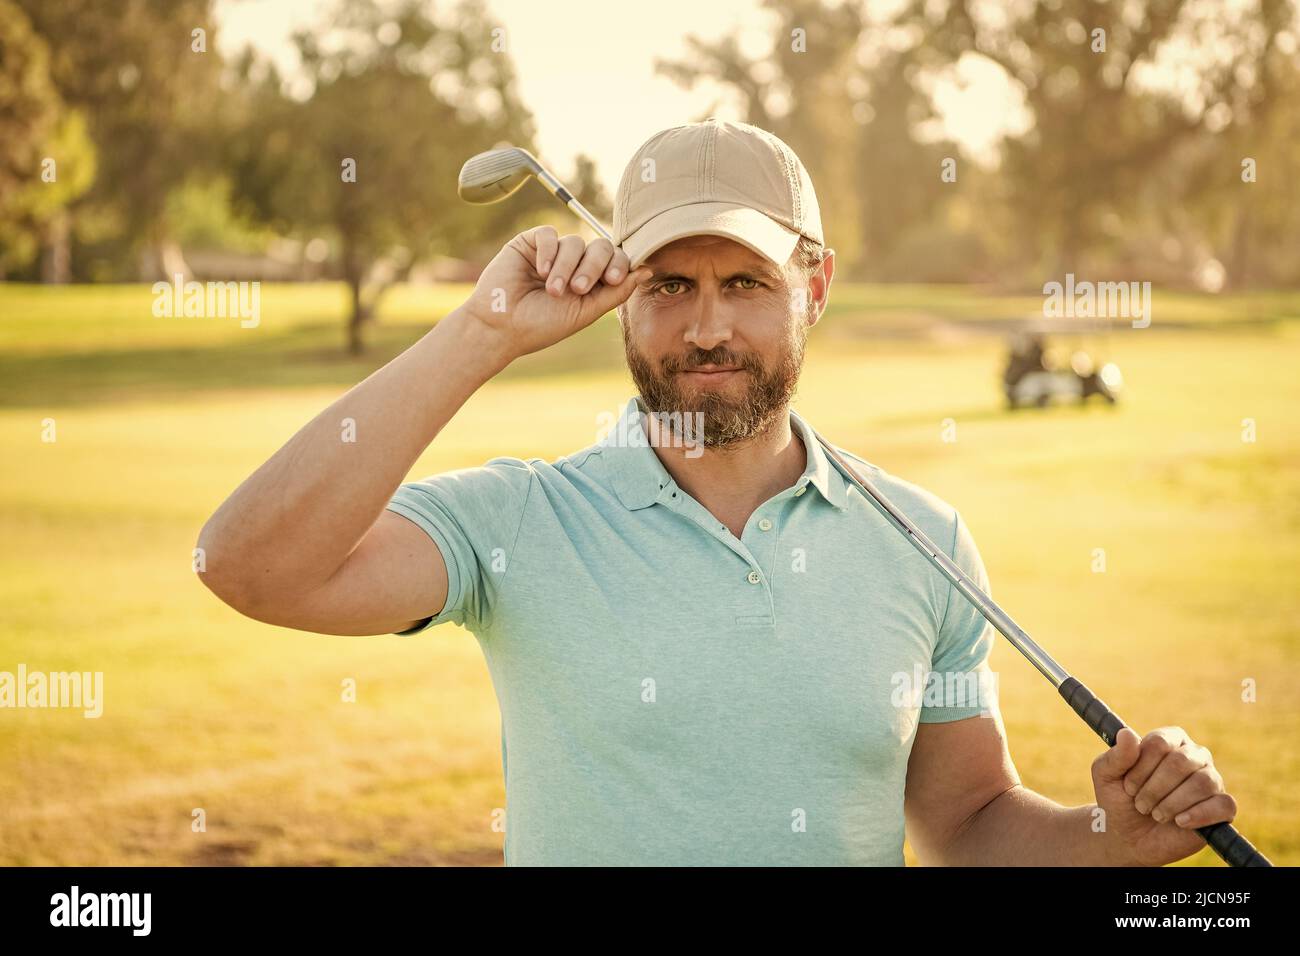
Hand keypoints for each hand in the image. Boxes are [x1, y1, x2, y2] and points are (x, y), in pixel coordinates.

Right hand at [459, 225, 649, 362]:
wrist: (501, 327)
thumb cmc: (542, 326)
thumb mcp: (585, 312)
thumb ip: (615, 292)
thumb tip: (647, 271)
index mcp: (592, 282)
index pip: (616, 261)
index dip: (619, 265)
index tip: (613, 280)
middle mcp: (575, 264)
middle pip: (600, 247)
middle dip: (594, 267)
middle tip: (579, 289)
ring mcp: (553, 252)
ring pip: (575, 243)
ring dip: (566, 268)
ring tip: (552, 290)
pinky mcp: (531, 242)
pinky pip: (550, 234)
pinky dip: (549, 252)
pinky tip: (539, 271)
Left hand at [1092, 726, 1237, 865]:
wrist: (1129, 836)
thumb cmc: (1119, 799)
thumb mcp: (1106, 776)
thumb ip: (1115, 756)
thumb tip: (1127, 733)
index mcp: (1169, 740)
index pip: (1160, 742)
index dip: (1141, 767)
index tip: (1128, 786)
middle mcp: (1194, 755)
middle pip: (1181, 761)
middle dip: (1155, 787)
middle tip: (1140, 804)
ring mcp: (1212, 780)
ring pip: (1203, 782)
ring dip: (1172, 803)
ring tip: (1156, 814)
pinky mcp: (1222, 808)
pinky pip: (1224, 804)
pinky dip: (1200, 815)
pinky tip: (1179, 822)